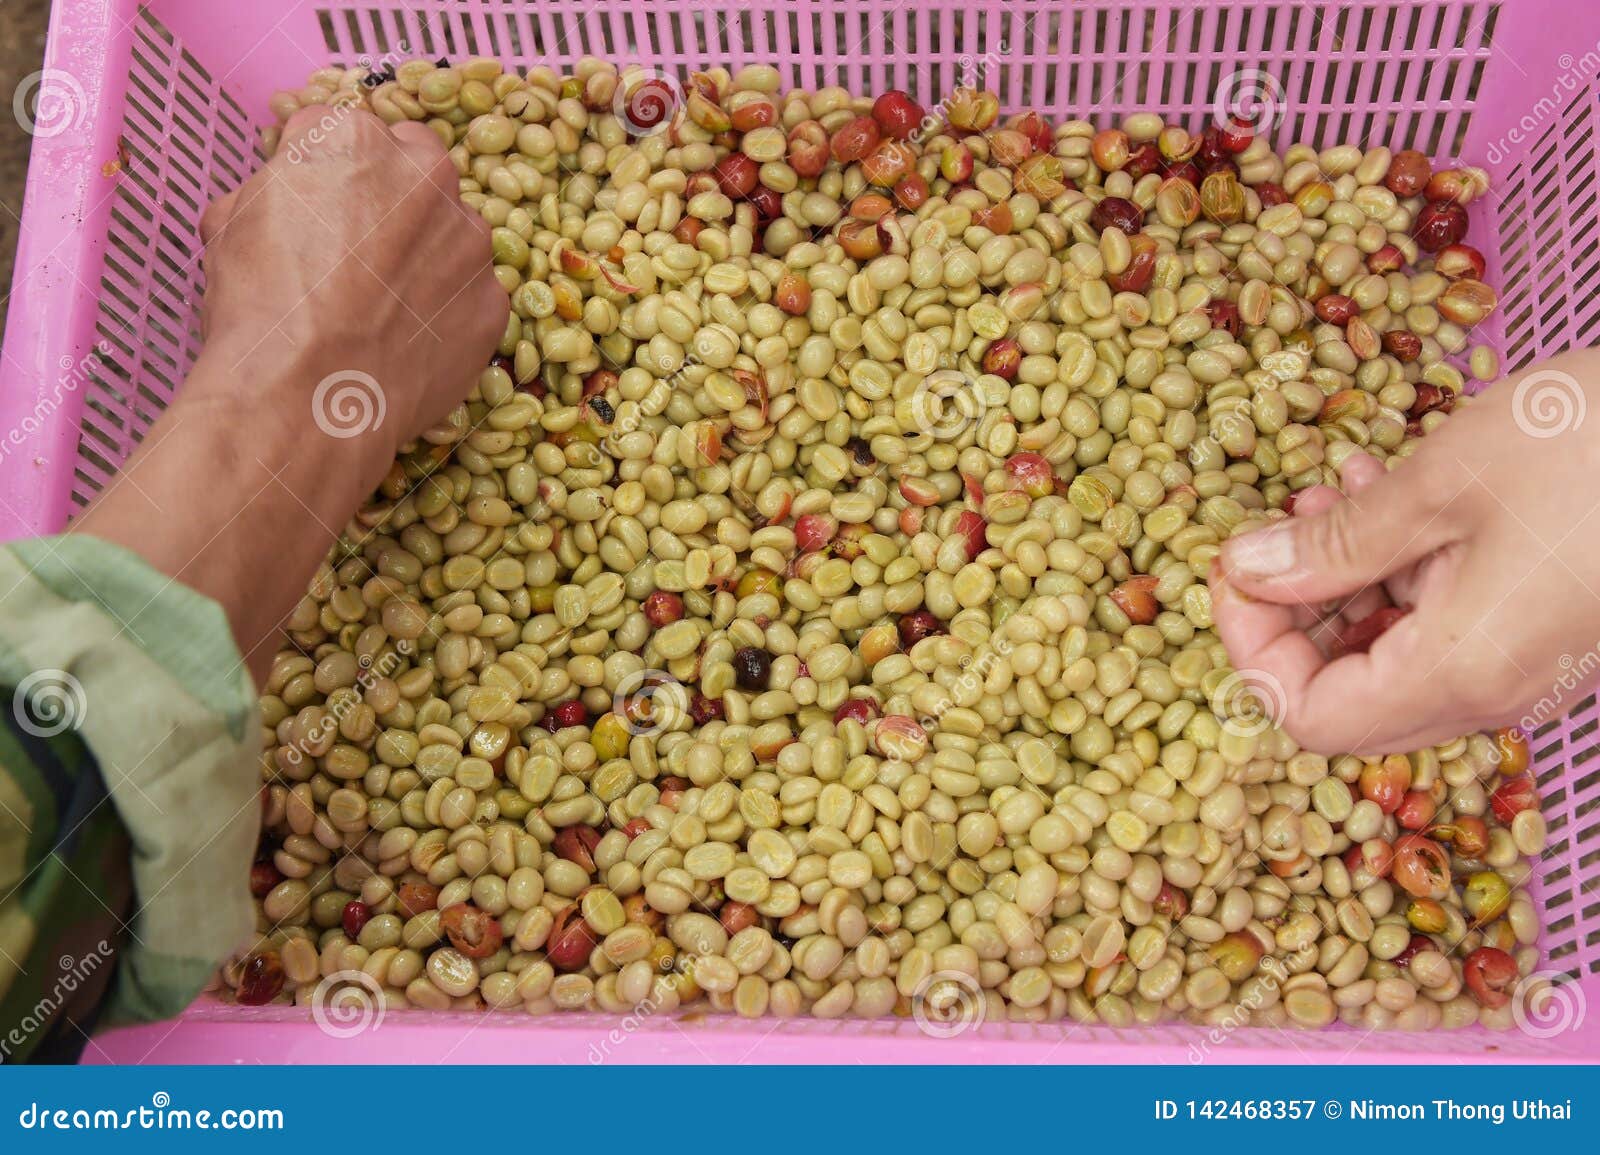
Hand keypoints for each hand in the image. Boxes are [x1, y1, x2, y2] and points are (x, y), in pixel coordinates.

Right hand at [194, 104, 505, 465]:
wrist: (306, 398)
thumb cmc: (260, 308)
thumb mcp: (228, 225)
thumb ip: (271, 189)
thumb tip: (281, 193)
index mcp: (353, 139)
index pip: (337, 133)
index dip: (318, 172)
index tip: (310, 206)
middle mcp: (425, 175)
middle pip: (410, 167)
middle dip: (387, 197)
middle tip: (354, 249)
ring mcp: (469, 241)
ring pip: (449, 231)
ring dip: (424, 253)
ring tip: (379, 304)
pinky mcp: (492, 301)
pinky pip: (469, 295)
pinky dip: (446, 310)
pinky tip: (407, 339)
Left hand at [1213, 347, 1599, 755]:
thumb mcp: (1444, 481)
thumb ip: (1334, 544)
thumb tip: (1246, 571)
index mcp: (1460, 675)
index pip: (1310, 719)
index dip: (1251, 651)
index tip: (1233, 572)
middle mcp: (1496, 691)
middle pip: (1349, 696)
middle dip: (1294, 615)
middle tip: (1269, 533)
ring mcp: (1532, 663)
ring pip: (1399, 651)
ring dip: (1346, 580)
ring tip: (1325, 494)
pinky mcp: (1557, 626)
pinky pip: (1452, 621)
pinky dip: (1404, 567)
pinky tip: (1387, 494)